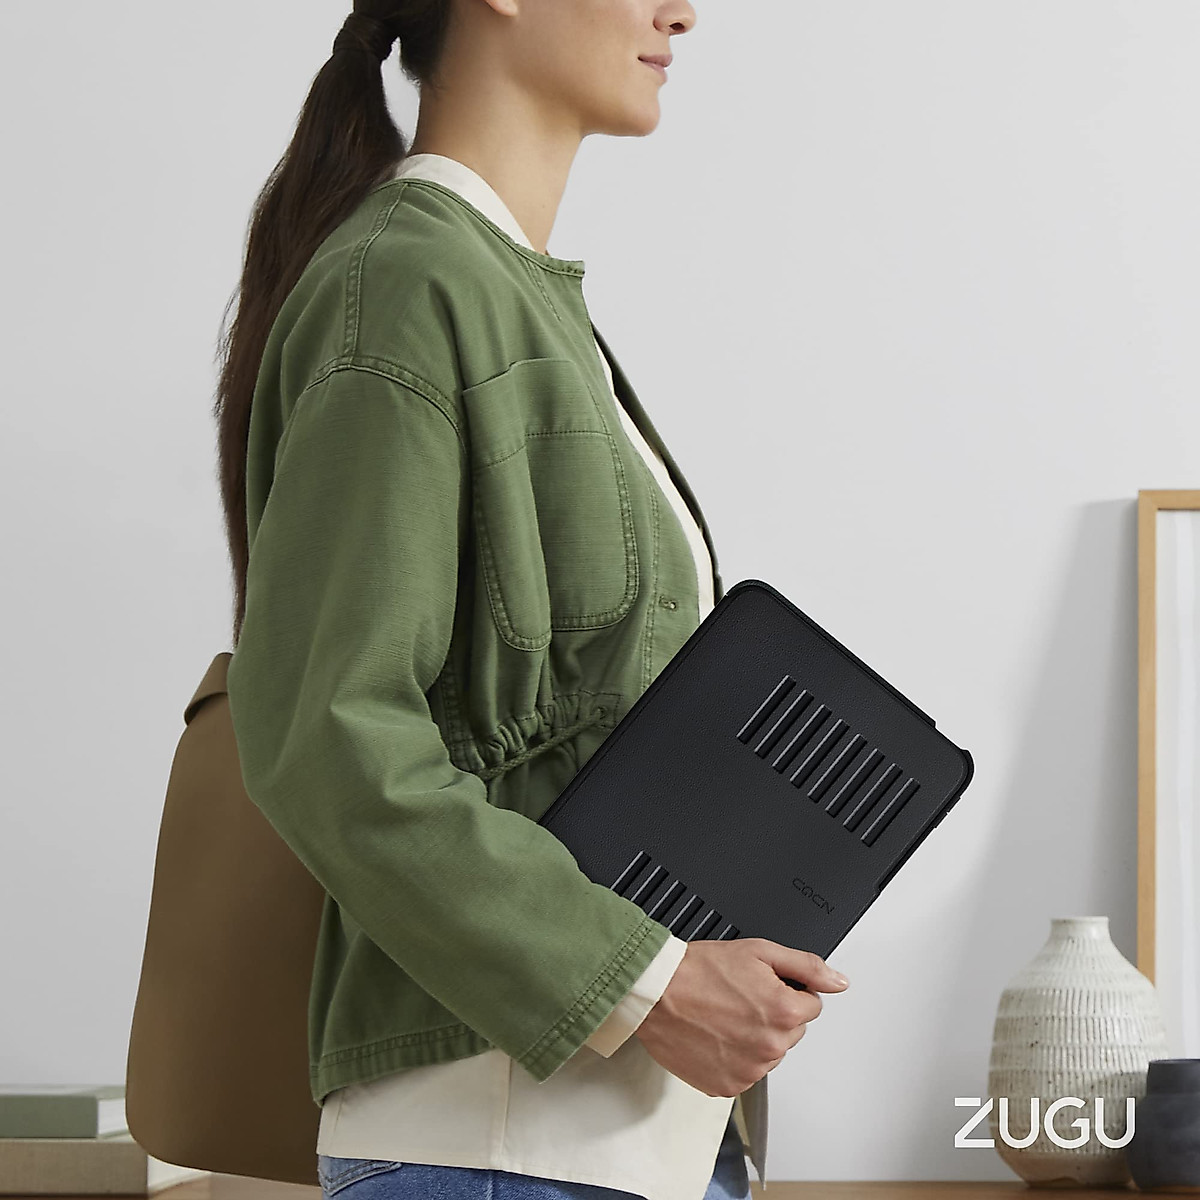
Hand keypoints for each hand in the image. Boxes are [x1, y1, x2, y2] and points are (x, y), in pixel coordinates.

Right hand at [633, 937, 848, 1096]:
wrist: (655, 991)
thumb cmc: (699, 969)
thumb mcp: (759, 951)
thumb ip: (806, 967)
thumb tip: (839, 982)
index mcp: (784, 1012)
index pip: (810, 1005)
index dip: (786, 990)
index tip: (760, 985)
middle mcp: (771, 1047)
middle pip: (791, 1031)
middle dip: (772, 1014)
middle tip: (738, 998)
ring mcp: (749, 1071)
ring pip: (769, 1053)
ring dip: (754, 1037)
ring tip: (723, 1015)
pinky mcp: (727, 1086)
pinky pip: (745, 1072)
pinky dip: (733, 1057)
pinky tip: (715, 1035)